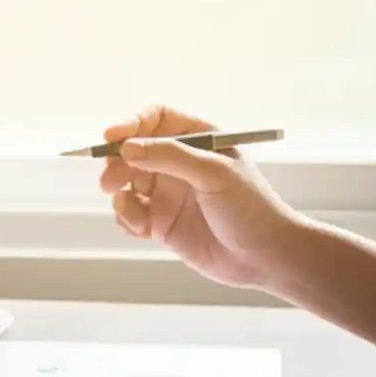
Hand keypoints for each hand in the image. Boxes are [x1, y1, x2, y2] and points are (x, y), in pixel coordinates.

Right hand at [99, 105, 304, 286]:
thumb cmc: (250, 207)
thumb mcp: (214, 172)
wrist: (264, 257)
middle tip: (111, 181)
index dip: (131, 124)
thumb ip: (170, 156)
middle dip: (117, 162)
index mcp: (197, 140)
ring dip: (118, 191)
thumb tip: (127, 148)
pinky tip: (138, 227)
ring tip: (125, 204)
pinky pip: (131, 213)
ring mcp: (169, 193)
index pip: (156, 120)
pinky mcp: (161, 223)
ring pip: (126, 182)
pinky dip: (126, 217)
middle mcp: (179, 164)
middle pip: (133, 150)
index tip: (112, 138)